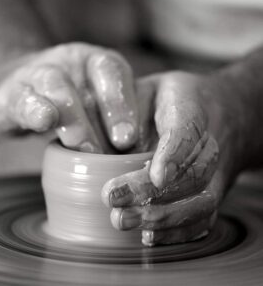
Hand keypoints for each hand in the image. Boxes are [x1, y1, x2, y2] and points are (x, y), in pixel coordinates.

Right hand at [0, 43, 138, 152]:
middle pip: (97, 76)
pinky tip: (43, 120)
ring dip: (75, 119)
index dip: (126, 104)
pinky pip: (23, 99)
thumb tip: (133, 160)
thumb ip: (112, 125)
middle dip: (112, 110)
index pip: (117, 73)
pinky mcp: (10, 90)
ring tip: (83, 147)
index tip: (130, 139)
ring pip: (59, 86)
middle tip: (120, 144)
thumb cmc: (67, 103)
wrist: (14, 84)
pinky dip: (35, 110)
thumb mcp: (93, 107)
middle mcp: (73, 61)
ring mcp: (40, 71)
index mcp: (97, 64)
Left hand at [102, 71, 241, 245]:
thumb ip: (124, 106)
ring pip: (202, 201)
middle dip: (152, 192)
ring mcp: (215, 170)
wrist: (216, 110)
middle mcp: (210, 143)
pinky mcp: (211, 190)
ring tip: (124, 221)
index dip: (174, 154)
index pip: (188, 131)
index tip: (155, 175)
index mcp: (190, 108)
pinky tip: (148, 236)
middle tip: (113, 200)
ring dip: (163, 217)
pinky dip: (179, 232)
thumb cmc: (168, 99)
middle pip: (193, 174)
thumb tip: (108, 139)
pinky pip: (205, 217)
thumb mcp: (144, 89)